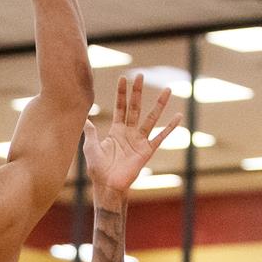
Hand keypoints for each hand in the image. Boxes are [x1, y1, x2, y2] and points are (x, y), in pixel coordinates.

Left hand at [83, 74, 180, 210]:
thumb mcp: (90, 147)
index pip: (120, 107)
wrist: (107, 186)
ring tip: (167, 90)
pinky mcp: (147, 151)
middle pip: (135, 107)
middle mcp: (129, 133)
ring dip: (159, 104)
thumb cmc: (97, 169)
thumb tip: (83, 118)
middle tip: (141, 76)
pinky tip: (178, 116)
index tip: (124, 78)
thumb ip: (90, 131)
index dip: (122, 93)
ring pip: (151, 118)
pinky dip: (170, 128)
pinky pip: (161, 137)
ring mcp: (139, 141)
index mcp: (116, 130)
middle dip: (138, 92)